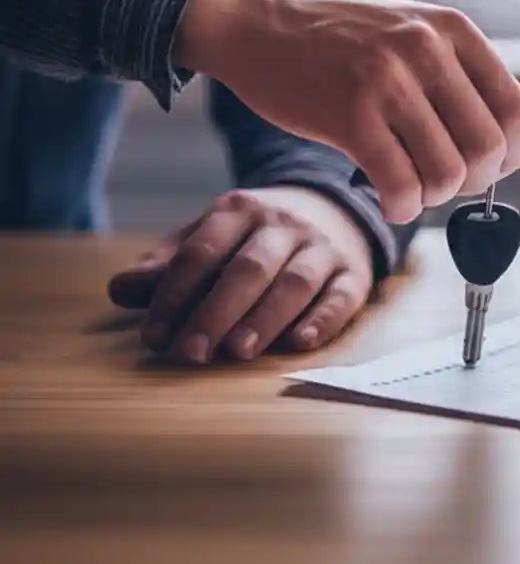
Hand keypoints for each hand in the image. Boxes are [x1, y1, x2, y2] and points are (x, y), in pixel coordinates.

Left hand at [107, 187, 374, 363]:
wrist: (334, 210)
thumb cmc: (257, 239)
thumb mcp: (211, 238)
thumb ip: (169, 265)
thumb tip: (121, 289)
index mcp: (238, 211)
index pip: (201, 252)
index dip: (174, 295)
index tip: (155, 337)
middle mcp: (283, 225)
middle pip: (248, 268)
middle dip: (216, 312)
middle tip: (191, 353)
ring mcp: (323, 247)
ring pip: (295, 281)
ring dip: (265, 317)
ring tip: (238, 351)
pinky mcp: (355, 273)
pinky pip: (342, 297)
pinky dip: (322, 320)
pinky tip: (300, 342)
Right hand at [176, 0, 519, 224]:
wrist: (263, 24)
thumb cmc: (350, 46)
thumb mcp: (426, 51)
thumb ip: (488, 100)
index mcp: (455, 32)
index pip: (517, 112)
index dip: (511, 156)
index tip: (487, 166)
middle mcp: (426, 50)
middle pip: (486, 149)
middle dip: (473, 182)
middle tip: (446, 182)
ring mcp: (387, 80)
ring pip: (447, 172)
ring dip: (435, 197)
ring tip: (414, 186)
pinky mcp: (349, 114)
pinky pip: (401, 185)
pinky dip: (403, 207)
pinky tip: (392, 199)